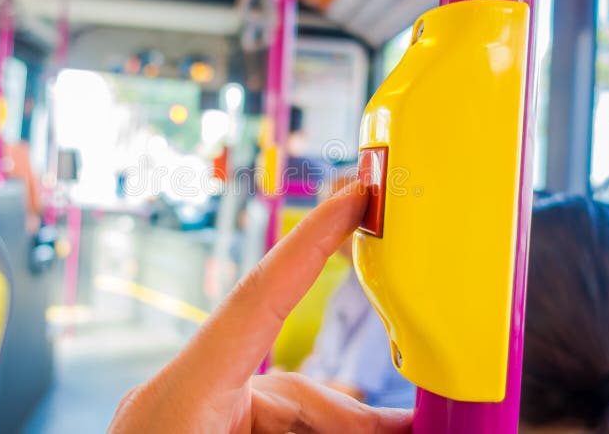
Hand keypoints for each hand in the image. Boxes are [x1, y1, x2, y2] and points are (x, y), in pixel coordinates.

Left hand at [108, 182, 412, 432]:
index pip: (257, 297)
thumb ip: (320, 429)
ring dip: (342, 432)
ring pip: (293, 414)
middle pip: (296, 388)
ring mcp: (196, 419)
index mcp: (182, 397)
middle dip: (359, 422)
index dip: (311, 243)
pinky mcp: (207, 433)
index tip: (355, 198)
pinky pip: (273, 426)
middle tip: (425, 430)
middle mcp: (189, 398)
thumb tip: (401, 431)